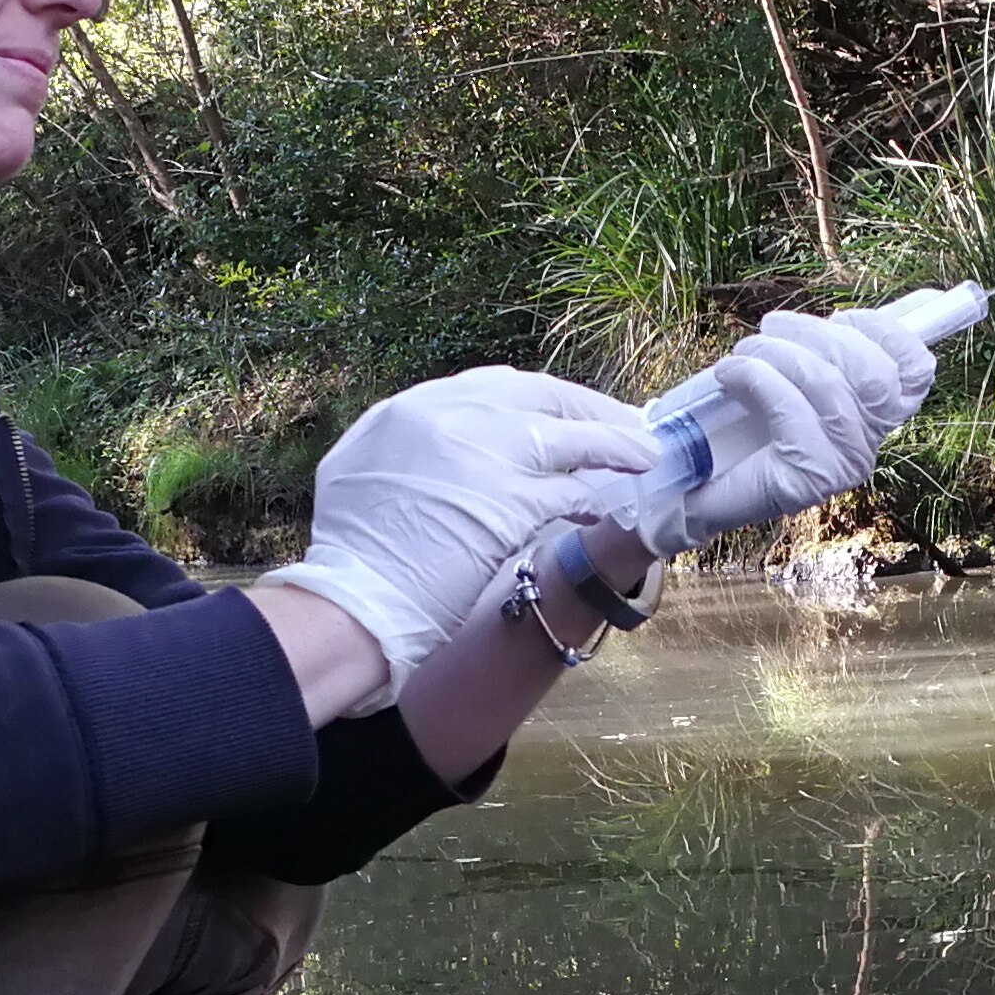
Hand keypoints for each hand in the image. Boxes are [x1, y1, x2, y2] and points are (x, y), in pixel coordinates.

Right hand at [258, 367, 654, 699]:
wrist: (348, 606)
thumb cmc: (353, 560)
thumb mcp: (361, 477)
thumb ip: (409, 451)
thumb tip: (452, 450)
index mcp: (406, 410)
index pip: (493, 388)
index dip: (542, 401)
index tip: (569, 413)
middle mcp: (442, 417)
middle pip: (539, 396)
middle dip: (591, 409)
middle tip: (627, 424)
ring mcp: (476, 453)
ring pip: (567, 435)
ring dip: (615, 443)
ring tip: (646, 455)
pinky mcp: (506, 498)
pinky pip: (569, 489)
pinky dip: (597, 494)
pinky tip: (615, 503)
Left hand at [625, 305, 943, 556]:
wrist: (697, 483)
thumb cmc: (745, 424)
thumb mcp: (792, 376)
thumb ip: (823, 352)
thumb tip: (845, 316)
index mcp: (876, 416)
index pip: (916, 371)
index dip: (889, 332)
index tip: (842, 318)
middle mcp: (868, 444)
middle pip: (873, 371)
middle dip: (817, 334)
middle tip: (770, 328)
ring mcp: (842, 466)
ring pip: (827, 384)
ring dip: (776, 352)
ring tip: (742, 353)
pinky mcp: (807, 480)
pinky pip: (790, 409)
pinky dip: (755, 377)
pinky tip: (729, 375)